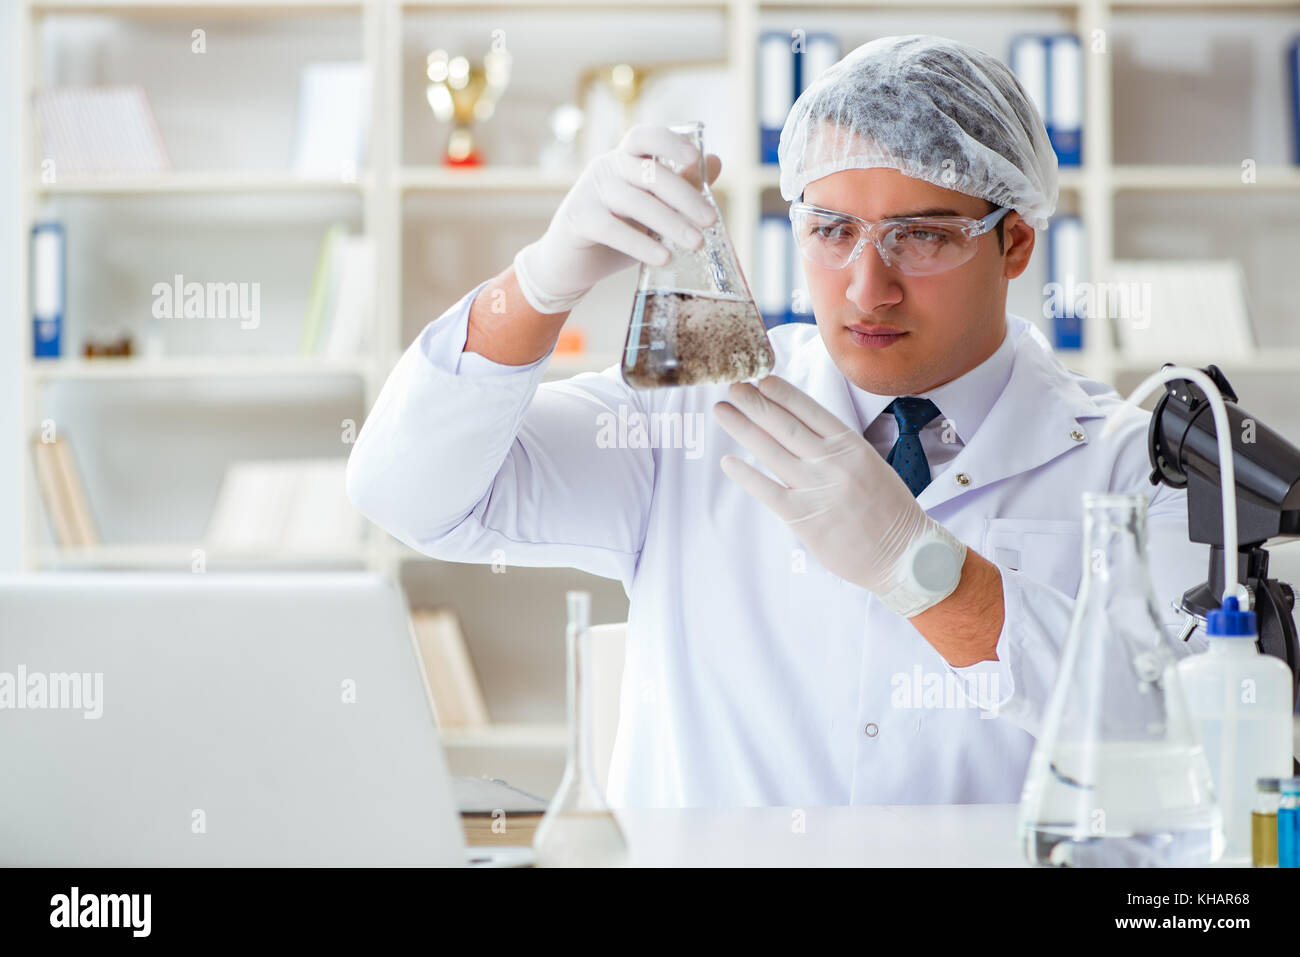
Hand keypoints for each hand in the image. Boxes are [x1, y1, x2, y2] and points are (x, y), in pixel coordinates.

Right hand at [512, 124, 720, 313]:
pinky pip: (612, 228)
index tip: (694, 158)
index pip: (645, 137)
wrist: (571, 264)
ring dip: (670, 223)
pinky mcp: (578, 219)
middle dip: (684, 196)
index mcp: (626, 160)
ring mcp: (590, 192)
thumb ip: (681, 186)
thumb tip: (716, 161)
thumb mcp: (652, 211)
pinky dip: (640, 244)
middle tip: (710, 221)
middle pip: (649, 173)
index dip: (669, 141)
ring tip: (696, 243)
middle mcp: (607, 169)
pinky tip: (664, 258)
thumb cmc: (617, 233)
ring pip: (635, 201)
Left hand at [711, 375, 964, 609]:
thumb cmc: (890, 512)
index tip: (763, 379)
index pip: (810, 410)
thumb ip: (839, 450)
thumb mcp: (871, 466)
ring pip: (770, 450)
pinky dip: (745, 474)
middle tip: (734, 387)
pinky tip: (728, 462)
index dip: (783, 393)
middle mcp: (832, 461)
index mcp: (852, 446)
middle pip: (784, 424)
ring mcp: (816, 488)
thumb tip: (803, 434)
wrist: (906, 555)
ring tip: (723, 412)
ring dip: (742, 427)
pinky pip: (767, 490)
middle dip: (755, 402)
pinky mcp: (803, 517)